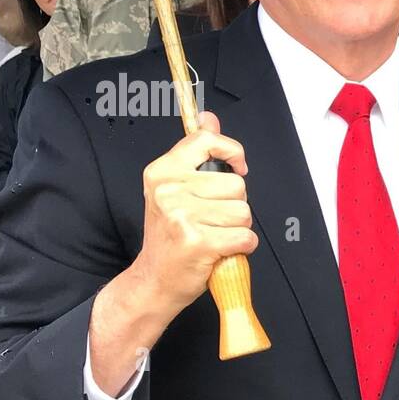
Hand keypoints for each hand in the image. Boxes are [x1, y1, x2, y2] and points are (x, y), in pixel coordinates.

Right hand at [88, 111, 257, 396]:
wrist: (154, 281)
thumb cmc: (170, 237)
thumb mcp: (176, 190)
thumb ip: (196, 154)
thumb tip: (209, 118)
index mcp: (162, 172)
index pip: (206, 141)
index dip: (232, 151)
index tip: (237, 166)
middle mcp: (169, 190)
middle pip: (236, 185)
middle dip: (234, 205)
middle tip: (212, 220)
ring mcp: (182, 216)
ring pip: (243, 212)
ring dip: (238, 228)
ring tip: (215, 236)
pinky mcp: (198, 241)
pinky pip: (245, 237)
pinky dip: (241, 248)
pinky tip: (221, 251)